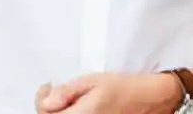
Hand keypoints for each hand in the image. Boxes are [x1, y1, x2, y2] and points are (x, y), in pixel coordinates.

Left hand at [37, 73, 180, 113]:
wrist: (150, 99)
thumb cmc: (125, 88)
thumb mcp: (92, 81)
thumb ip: (67, 92)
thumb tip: (47, 102)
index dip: (42, 101)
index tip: (48, 87)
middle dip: (51, 107)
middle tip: (55, 91)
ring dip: (63, 112)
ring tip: (71, 99)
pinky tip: (80, 106)